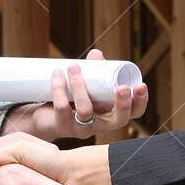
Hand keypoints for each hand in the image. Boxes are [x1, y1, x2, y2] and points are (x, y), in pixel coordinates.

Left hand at [13, 49, 148, 140]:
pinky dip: (59, 88)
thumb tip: (97, 54)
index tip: (140, 85)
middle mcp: (100, 125)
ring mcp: (82, 129)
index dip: (140, 102)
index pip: (133, 113)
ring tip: (73, 66)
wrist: (43, 116)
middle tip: (123, 88)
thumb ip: (95, 69)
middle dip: (123, 104)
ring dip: (80, 86)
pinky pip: (62, 108)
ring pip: (85, 110)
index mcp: (112, 113)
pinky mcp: (62, 127)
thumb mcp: (87, 84)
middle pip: (118, 121)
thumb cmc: (72, 98)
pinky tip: (57, 74)